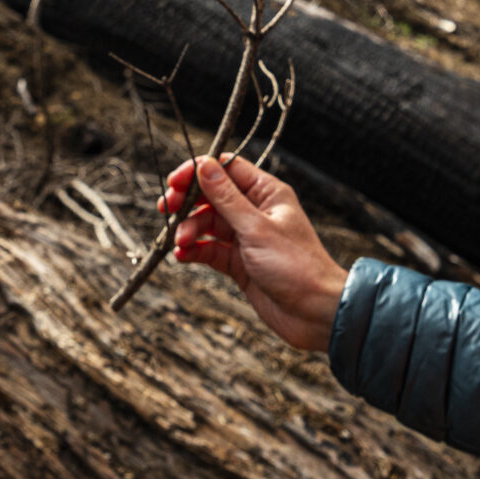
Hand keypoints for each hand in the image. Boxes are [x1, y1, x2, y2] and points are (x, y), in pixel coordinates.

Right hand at [159, 154, 347, 352]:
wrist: (314, 312)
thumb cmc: (296, 266)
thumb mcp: (256, 228)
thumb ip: (226, 198)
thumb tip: (204, 165)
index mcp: (266, 193)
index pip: (227, 169)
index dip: (199, 171)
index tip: (174, 181)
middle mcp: (255, 212)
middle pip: (212, 196)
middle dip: (187, 201)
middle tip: (165, 208)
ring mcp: (246, 238)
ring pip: (207, 224)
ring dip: (189, 229)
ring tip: (179, 241)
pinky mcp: (239, 262)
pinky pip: (210, 250)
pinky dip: (194, 250)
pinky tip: (181, 255)